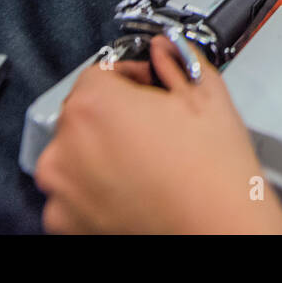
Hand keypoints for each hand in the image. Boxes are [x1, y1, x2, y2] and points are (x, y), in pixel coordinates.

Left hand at [36, 36, 281, 233]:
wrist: (219, 232)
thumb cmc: (214, 175)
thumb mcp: (207, 97)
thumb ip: (178, 61)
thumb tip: (165, 50)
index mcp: (94, 106)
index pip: (99, 72)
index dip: (132, 77)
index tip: (151, 88)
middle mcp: (66, 147)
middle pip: (85, 114)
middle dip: (118, 116)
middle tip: (157, 129)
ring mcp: (62, 190)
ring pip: (78, 154)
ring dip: (104, 153)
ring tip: (150, 163)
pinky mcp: (65, 223)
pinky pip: (76, 192)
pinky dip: (97, 189)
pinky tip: (137, 188)